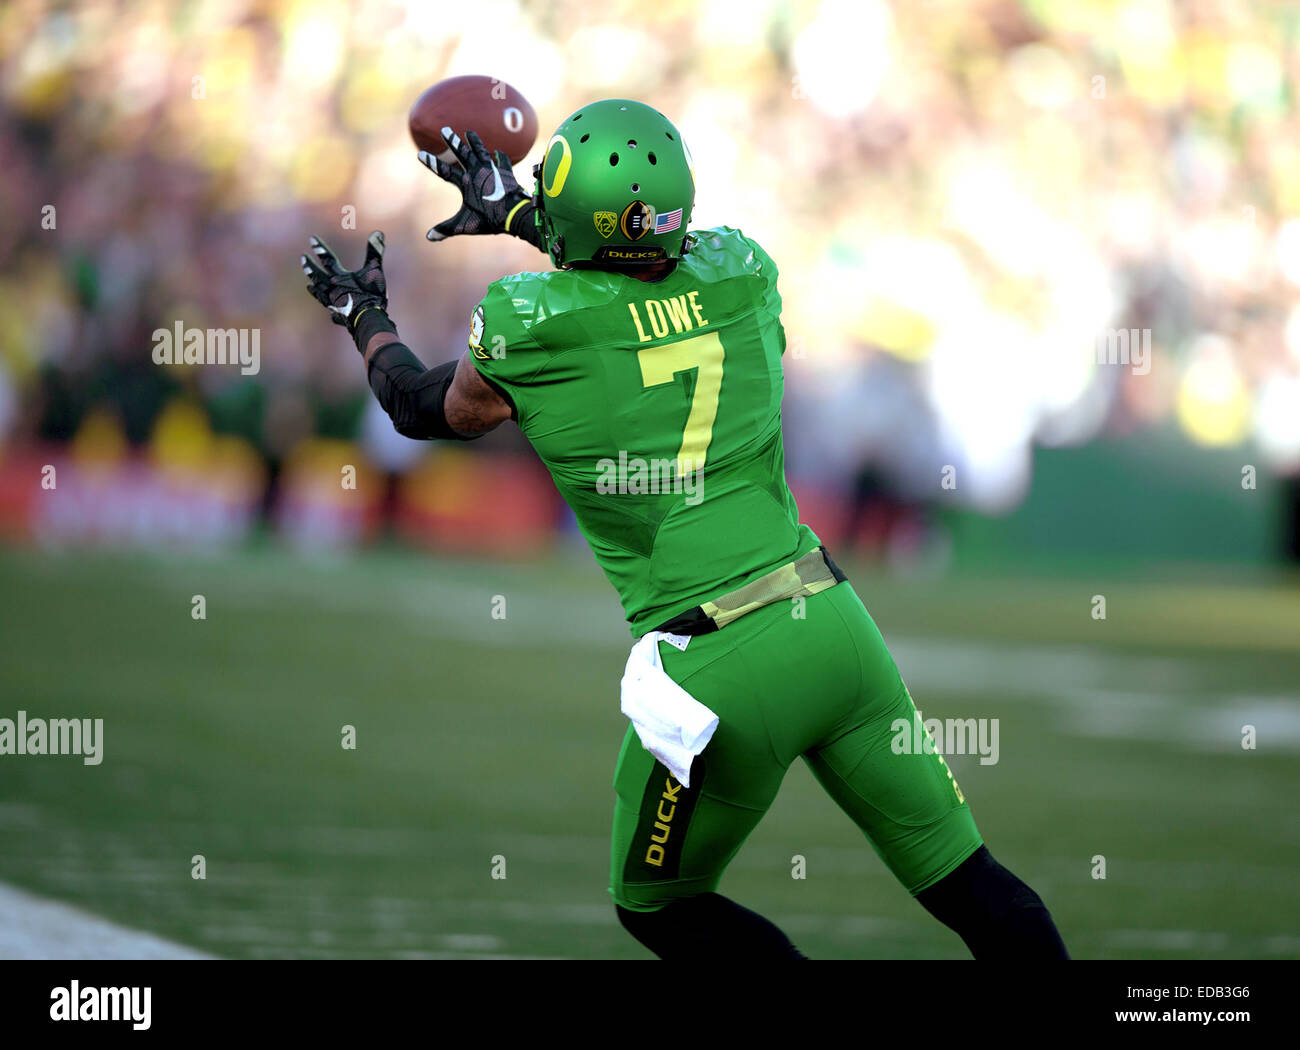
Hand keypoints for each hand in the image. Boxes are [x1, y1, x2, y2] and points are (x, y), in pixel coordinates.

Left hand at [301, 230, 386, 328]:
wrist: (368, 319)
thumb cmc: (372, 294)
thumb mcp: (375, 270)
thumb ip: (375, 251)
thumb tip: (378, 232)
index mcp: (339, 276)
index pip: (327, 259)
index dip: (320, 248)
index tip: (311, 239)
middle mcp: (332, 289)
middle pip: (318, 275)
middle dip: (310, 266)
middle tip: (303, 258)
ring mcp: (334, 303)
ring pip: (320, 293)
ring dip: (315, 286)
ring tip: (309, 284)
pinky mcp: (340, 314)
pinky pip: (331, 311)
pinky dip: (329, 308)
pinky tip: (330, 313)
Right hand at [418, 128, 540, 247]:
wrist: (515, 214)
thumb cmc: (490, 220)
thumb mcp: (465, 225)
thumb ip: (446, 229)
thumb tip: (429, 237)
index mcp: (466, 183)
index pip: (445, 171)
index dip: (432, 163)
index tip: (420, 154)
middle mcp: (478, 172)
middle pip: (463, 153)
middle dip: (453, 141)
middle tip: (445, 130)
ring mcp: (493, 170)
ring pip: (481, 151)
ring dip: (475, 142)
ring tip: (470, 133)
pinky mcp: (506, 172)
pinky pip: (503, 161)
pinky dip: (500, 157)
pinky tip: (498, 153)